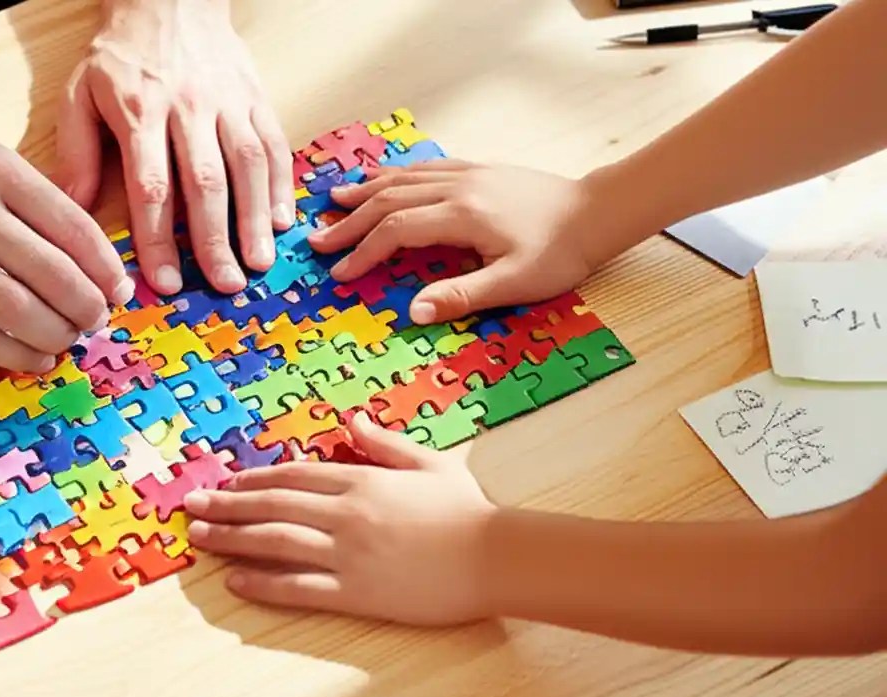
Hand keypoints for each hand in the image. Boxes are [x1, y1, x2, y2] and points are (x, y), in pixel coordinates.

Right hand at [0, 112, 132, 370]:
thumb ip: (36, 202)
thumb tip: (94, 261)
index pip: (74, 228)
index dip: (107, 268)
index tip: (121, 289)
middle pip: (53, 274)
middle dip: (89, 307)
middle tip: (99, 319)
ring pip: (18, 311)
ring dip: (58, 334)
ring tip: (71, 337)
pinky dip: (16, 354)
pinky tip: (37, 356)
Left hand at [56, 0, 294, 295]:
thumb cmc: (121, 54)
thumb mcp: (80, 92)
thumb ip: (77, 152)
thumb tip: (72, 210)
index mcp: (141, 112)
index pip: (152, 187)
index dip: (160, 239)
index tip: (166, 282)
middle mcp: (189, 108)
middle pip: (206, 183)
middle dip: (216, 240)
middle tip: (225, 285)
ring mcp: (228, 102)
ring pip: (247, 165)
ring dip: (256, 218)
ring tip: (259, 262)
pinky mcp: (256, 96)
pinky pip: (273, 143)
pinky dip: (281, 184)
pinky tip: (283, 221)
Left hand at [184, 414, 497, 625]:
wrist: (495, 557)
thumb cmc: (467, 509)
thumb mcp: (428, 461)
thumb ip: (384, 441)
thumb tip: (352, 418)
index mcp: (362, 478)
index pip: (294, 475)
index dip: (254, 479)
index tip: (227, 483)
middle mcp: (345, 512)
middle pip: (272, 504)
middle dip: (226, 505)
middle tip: (191, 506)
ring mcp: (347, 553)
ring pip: (274, 541)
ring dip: (231, 539)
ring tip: (199, 539)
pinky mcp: (356, 591)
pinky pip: (298, 586)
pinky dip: (262, 583)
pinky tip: (235, 581)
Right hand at [310, 161, 622, 324]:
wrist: (598, 211)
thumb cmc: (560, 252)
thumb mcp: (514, 283)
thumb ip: (460, 296)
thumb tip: (411, 312)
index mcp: (461, 216)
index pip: (396, 231)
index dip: (362, 253)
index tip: (337, 274)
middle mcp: (457, 188)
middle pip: (389, 200)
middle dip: (350, 221)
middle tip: (317, 240)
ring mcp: (467, 174)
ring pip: (403, 177)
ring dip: (365, 190)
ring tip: (335, 200)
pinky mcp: (479, 170)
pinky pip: (425, 167)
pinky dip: (395, 173)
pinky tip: (383, 177)